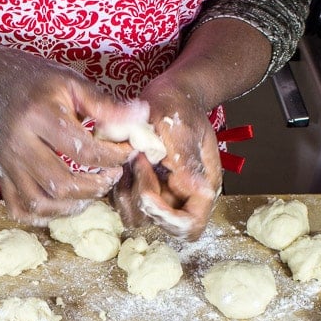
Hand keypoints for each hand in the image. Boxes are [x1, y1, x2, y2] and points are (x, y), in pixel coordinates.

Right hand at [0, 48, 145, 225]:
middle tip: (112, 176)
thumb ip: (106, 105)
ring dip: (73, 205)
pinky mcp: (1, 175)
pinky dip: (44, 214)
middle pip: (61, 184)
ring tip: (92, 191)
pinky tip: (64, 202)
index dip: (113, 157)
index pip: (83, 151)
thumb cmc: (40, 82)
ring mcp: (7, 164)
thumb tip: (142, 117)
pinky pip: (20, 209)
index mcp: (38, 116)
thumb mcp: (74, 84)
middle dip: (96, 187)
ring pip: (41, 203)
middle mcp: (19, 144)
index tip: (127, 152)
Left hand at [112, 78, 220, 239]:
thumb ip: (188, 163)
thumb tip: (202, 192)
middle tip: (140, 163)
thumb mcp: (182, 130)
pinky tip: (124, 161)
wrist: (167, 95)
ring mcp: (161, 193)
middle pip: (162, 225)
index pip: (191, 226)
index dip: (168, 219)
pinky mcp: (141, 187)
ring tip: (133, 158)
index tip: (148, 195)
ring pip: (138, 217)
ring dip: (128, 193)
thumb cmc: (179, 107)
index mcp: (201, 186)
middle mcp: (182, 195)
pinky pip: (123, 202)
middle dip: (145, 200)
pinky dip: (118, 186)